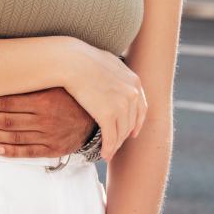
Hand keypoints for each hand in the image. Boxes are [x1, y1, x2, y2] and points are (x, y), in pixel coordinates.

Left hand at [0, 87, 94, 158]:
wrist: (99, 116)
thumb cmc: (74, 95)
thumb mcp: (57, 83)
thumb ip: (34, 81)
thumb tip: (8, 72)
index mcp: (44, 99)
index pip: (8, 101)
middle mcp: (45, 119)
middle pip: (6, 119)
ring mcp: (48, 135)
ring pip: (13, 136)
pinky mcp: (53, 149)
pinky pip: (28, 152)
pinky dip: (11, 151)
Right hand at [61, 39, 146, 160]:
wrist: (72, 61)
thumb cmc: (84, 59)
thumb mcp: (110, 63)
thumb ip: (118, 74)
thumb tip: (114, 79)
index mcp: (134, 82)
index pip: (141, 108)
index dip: (137, 123)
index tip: (133, 133)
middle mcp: (132, 94)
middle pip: (131, 123)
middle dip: (124, 136)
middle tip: (115, 144)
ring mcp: (121, 105)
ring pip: (121, 133)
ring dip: (115, 145)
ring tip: (108, 151)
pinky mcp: (108, 115)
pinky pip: (111, 138)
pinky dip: (108, 149)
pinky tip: (104, 154)